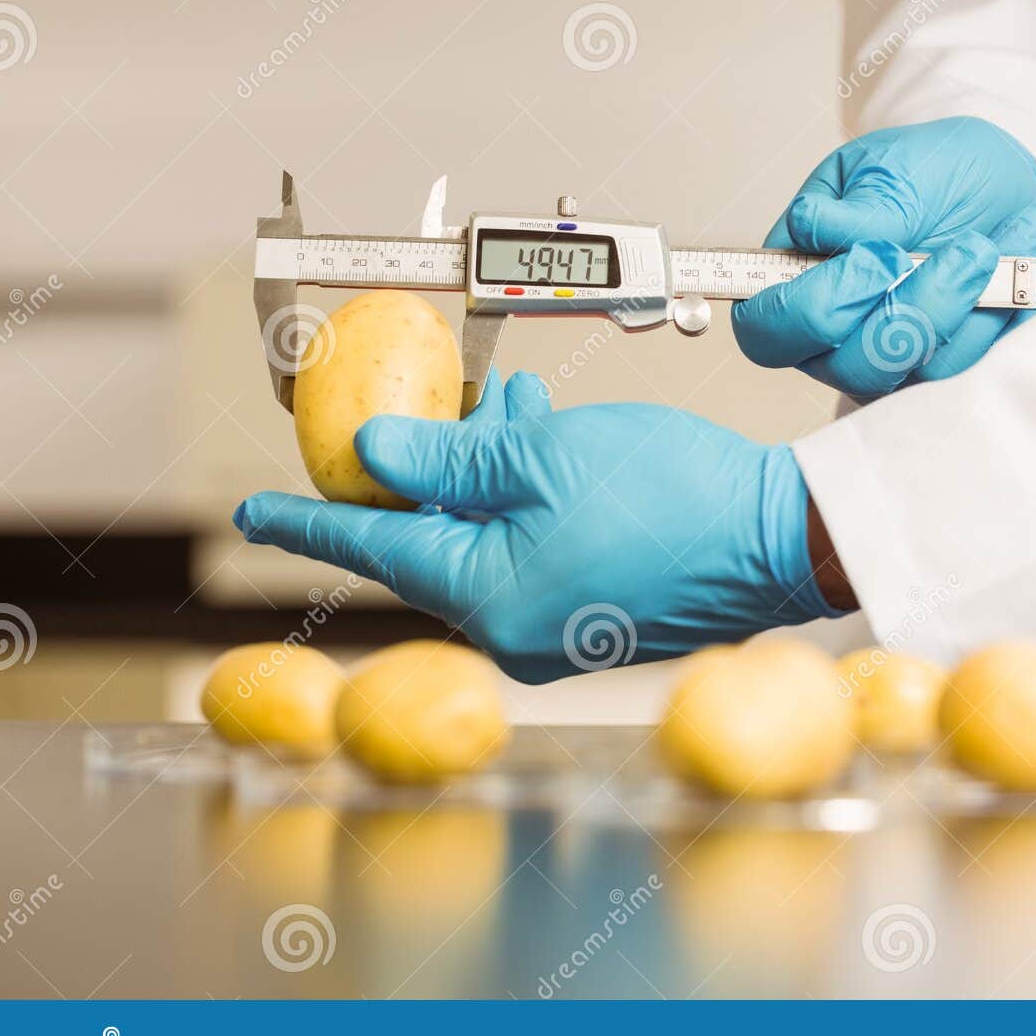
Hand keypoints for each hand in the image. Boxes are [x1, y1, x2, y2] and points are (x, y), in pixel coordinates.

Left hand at [232, 371, 842, 683]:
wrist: (781, 538)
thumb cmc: (676, 499)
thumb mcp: (542, 454)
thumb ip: (449, 455)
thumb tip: (378, 453)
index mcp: (487, 597)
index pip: (373, 550)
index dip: (308, 522)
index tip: (255, 512)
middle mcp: (514, 630)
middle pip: (434, 541)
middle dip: (425, 469)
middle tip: (410, 416)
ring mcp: (559, 631)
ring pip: (488, 539)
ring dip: (486, 470)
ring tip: (506, 404)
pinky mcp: (598, 617)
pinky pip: (532, 554)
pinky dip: (526, 500)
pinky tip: (543, 443)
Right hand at [733, 116, 1035, 397]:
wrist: (1004, 187)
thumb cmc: (930, 175)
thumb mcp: (888, 171)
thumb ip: (856, 210)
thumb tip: (808, 224)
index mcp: (795, 282)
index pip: (765, 329)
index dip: (807, 311)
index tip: (875, 257)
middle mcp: (833, 336)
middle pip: (838, 367)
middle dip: (892, 310)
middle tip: (925, 253)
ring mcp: (886, 359)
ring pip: (902, 371)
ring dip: (944, 305)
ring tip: (977, 247)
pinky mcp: (940, 368)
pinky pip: (957, 367)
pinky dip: (983, 315)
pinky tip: (994, 270)